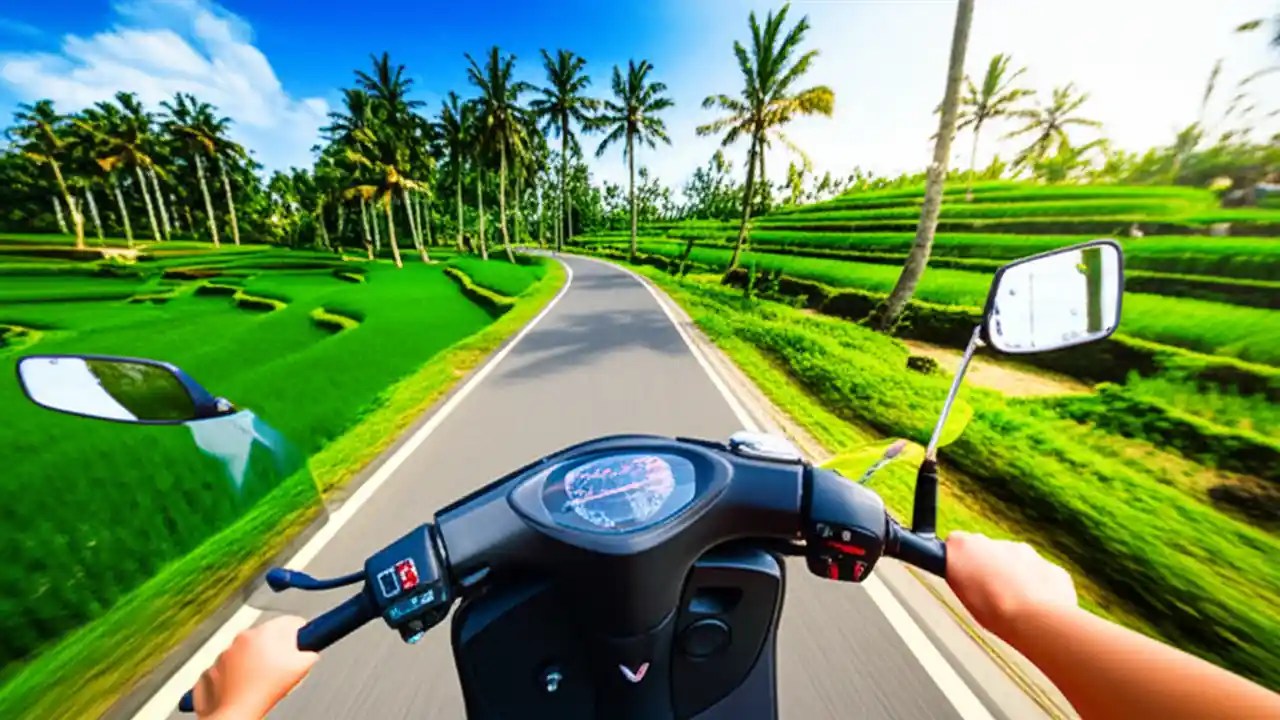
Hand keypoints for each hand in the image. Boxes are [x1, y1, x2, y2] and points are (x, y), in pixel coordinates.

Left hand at [194, 615, 317, 719]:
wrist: (236, 712)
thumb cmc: (265, 690)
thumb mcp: (301, 669)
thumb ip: (309, 654)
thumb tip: (309, 653)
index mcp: (266, 632)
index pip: (290, 622)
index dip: (300, 633)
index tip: (302, 643)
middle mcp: (243, 637)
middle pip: (267, 636)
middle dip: (275, 648)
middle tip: (282, 668)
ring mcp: (225, 652)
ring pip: (246, 650)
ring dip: (254, 660)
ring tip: (261, 681)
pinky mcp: (213, 667)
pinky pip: (228, 666)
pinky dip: (235, 673)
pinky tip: (244, 685)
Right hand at [945, 531, 1077, 641]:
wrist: (1035, 618)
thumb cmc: (993, 609)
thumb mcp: (959, 592)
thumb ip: (960, 573)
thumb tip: (960, 569)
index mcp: (966, 545)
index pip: (955, 545)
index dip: (960, 563)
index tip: (964, 579)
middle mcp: (995, 542)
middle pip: (987, 552)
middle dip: (988, 569)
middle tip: (987, 596)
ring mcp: (1025, 552)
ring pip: (1015, 563)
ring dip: (1012, 578)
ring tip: (1010, 606)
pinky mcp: (1049, 566)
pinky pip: (1039, 574)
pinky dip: (1035, 587)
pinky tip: (1031, 608)